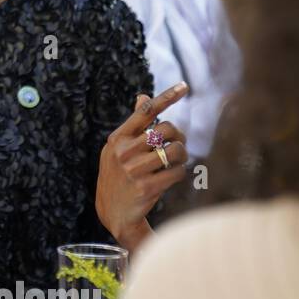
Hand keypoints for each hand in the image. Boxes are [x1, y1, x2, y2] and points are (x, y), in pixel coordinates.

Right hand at [96, 83, 189, 252]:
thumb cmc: (119, 175)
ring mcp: (133, 170)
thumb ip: (133, 125)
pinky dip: (180, 173)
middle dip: (178, 136)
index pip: (145, 112)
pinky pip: (176, 172)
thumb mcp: (118, 149)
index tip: (184, 86)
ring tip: (177, 161)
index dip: (166, 97)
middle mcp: (123, 152)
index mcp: (117, 139)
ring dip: (182, 155)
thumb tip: (143, 96)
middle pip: (165, 130)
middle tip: (178, 144)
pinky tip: (172, 176)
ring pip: (175, 151)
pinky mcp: (145, 187)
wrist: (113, 212)